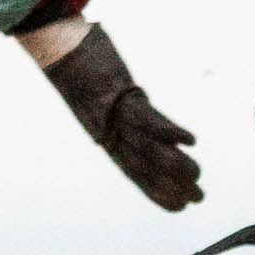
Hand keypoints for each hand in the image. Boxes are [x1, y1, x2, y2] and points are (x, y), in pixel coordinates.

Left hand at [38, 23, 203, 210]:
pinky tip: (191, 141)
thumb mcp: (99, 93)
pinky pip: (147, 117)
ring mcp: (114, 114)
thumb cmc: (78, 66)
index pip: (134, 172)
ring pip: (147, 147)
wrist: (55, 47)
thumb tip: (130, 106)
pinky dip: (169, 130)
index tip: (179, 207)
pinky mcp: (118, 93)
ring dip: (174, 164)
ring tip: (197, 178)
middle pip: (144, 165)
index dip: (156, 192)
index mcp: (105, 135)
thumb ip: (115, 105)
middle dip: (172, 185)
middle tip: (199, 198)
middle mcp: (110, 131)